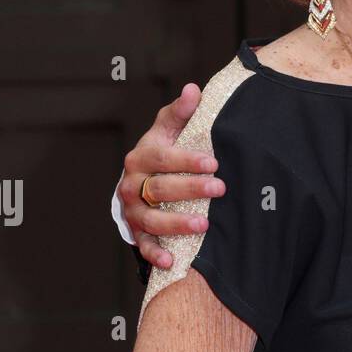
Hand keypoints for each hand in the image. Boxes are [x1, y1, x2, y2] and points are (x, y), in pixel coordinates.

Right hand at [119, 83, 222, 268]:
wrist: (140, 178)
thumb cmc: (162, 149)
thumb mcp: (169, 128)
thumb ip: (181, 112)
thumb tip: (193, 90)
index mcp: (142, 156)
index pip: (163, 157)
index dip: (187, 160)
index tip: (213, 162)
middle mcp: (132, 183)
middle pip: (159, 188)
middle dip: (190, 189)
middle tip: (220, 188)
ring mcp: (133, 209)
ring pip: (152, 219)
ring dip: (176, 224)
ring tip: (203, 225)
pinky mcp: (136, 230)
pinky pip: (143, 245)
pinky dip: (155, 254)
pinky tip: (172, 261)